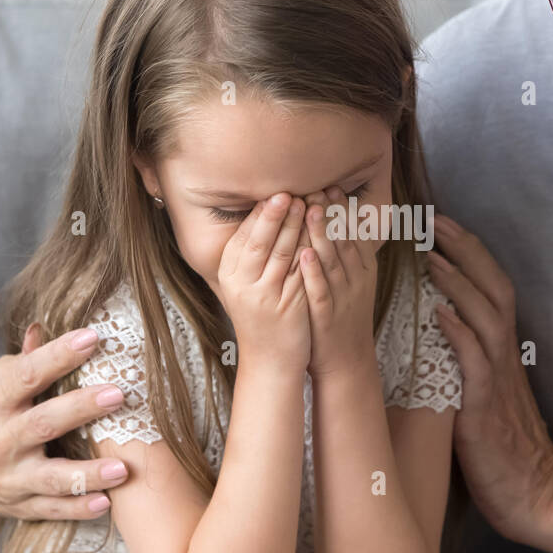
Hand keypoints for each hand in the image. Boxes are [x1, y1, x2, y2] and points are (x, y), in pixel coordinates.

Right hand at [0, 324, 129, 519]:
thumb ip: (22, 360)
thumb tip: (43, 327)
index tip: (92, 338)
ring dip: (88, 474)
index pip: (27, 375)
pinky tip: (105, 502)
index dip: (59, 356)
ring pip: (51, 477)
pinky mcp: (18, 504)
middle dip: (82, 409)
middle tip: (118, 394)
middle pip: (43, 424)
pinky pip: (51, 509)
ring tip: (121, 468)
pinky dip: (78, 509)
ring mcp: (8, 477)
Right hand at [216, 192, 310, 370]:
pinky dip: (313, 251)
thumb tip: (263, 215)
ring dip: (298, 227)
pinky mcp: (287, 306)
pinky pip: (303, 273)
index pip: (244, 236)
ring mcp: (265, 297)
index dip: (260, 213)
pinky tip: (323, 234)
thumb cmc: (260, 318)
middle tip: (290, 191)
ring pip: (284, 254)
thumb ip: (250, 255)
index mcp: (229, 274)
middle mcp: (243, 285)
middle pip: (261, 241)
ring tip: (310, 204)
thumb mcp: (245, 285)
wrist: (269, 360)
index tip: (274, 192)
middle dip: (277, 214)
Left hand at [299, 186, 378, 378]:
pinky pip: (320, 291)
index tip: (332, 187)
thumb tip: (339, 220)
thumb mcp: (353, 281)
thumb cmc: (343, 316)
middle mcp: (356, 280)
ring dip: (322, 234)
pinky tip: (304, 254)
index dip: (344, 211)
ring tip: (310, 209)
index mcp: (363, 270)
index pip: (354, 234)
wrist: (347, 361)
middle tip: (319, 187)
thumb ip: (347, 254)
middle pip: (344, 241)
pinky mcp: (327, 316)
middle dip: (332, 213)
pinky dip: (313, 272)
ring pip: (333, 261)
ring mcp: (343, 298)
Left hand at [426, 213, 552, 546]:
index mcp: (503, 355)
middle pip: (494, 288)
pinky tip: (439, 311)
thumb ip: (469, 370)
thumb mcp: (483, 402)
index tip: (444, 226)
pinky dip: (458, 331)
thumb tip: (440, 341)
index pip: (492, 291)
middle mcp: (504, 359)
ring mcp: (498, 381)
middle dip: (466, 250)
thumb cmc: (503, 455)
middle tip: (436, 218)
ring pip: (486, 315)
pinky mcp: (486, 407)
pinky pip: (475, 361)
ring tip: (431, 252)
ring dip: (459, 280)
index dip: (471, 256)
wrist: (536, 498)